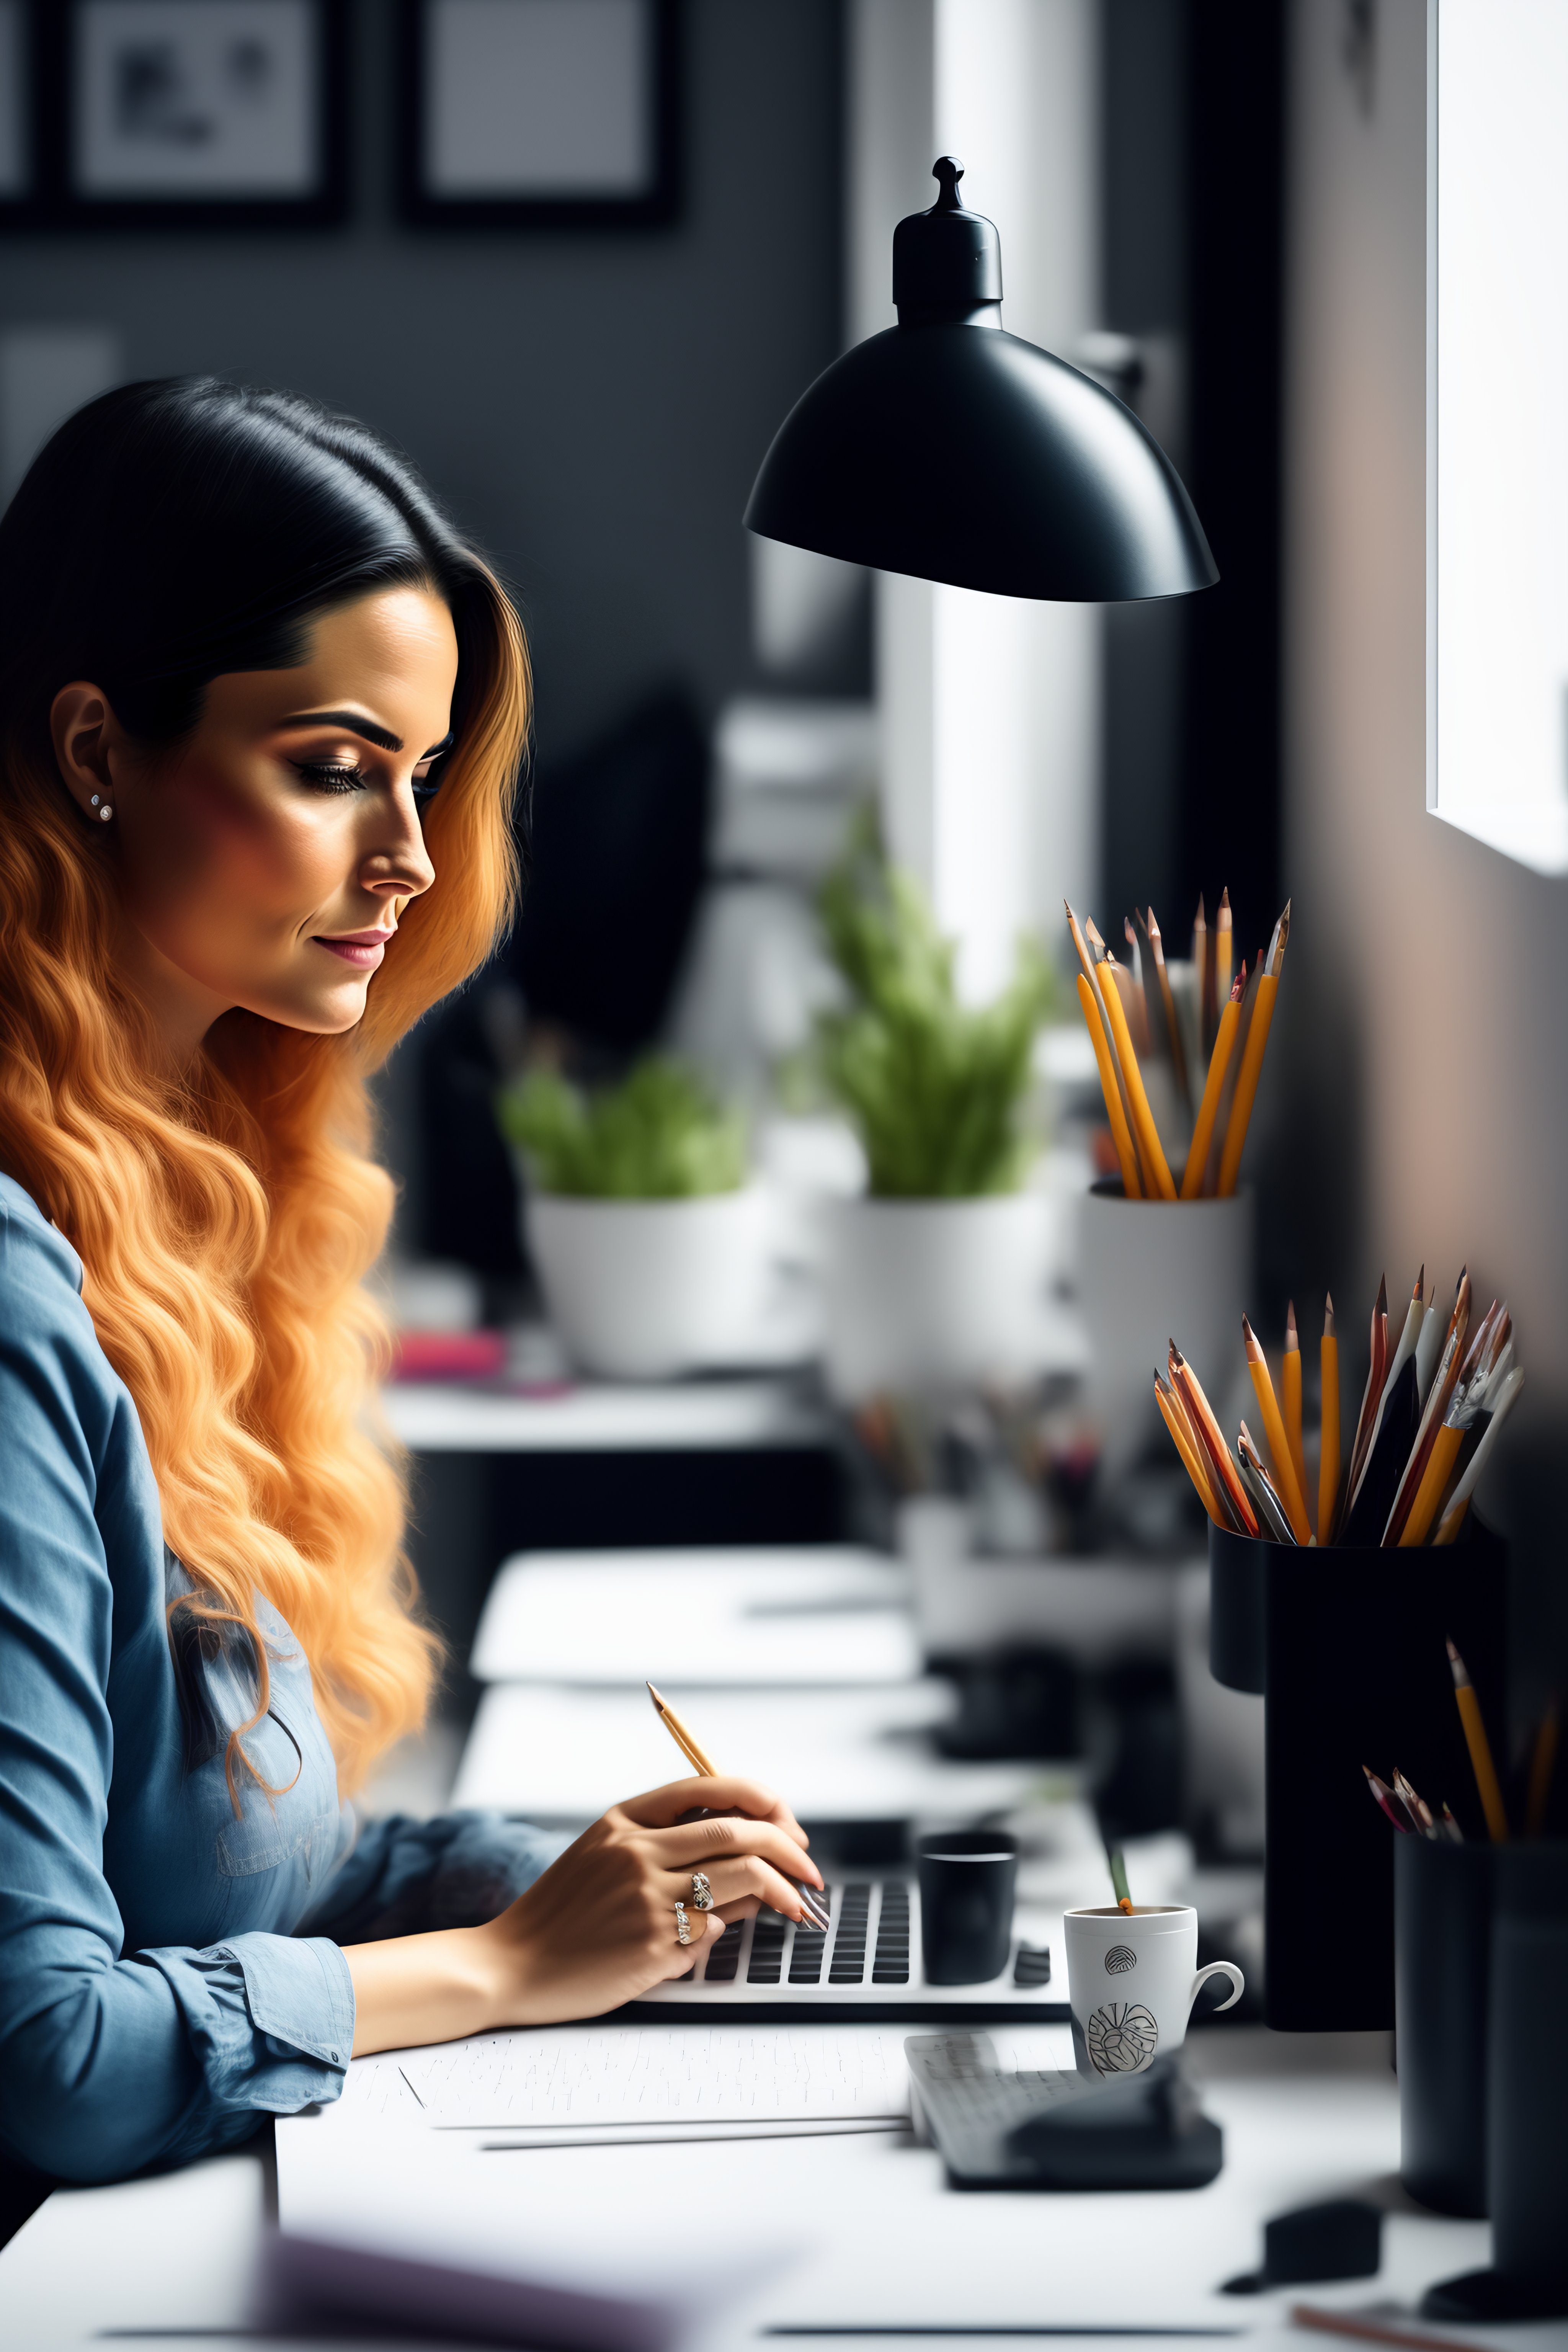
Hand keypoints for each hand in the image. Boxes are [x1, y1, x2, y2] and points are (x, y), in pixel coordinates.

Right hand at [476, 1775, 822, 2026]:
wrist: (510, 1965)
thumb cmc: (563, 1913)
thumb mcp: (605, 1858)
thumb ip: (667, 1847)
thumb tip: (748, 1854)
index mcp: (624, 1818)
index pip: (710, 1786)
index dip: (762, 1799)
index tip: (788, 1824)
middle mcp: (637, 1849)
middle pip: (740, 1830)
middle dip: (791, 1847)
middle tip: (812, 1870)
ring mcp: (646, 1895)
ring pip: (744, 1876)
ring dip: (785, 1891)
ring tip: (800, 1906)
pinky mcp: (653, 1941)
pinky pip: (716, 1927)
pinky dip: (729, 1928)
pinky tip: (716, 1936)